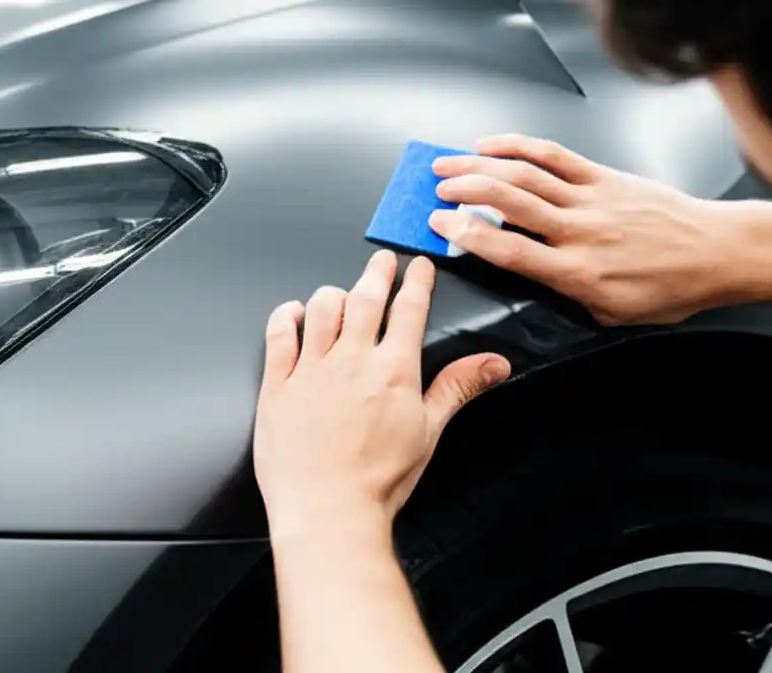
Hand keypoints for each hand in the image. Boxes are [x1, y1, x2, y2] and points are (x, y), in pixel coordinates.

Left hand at [253, 250, 510, 537]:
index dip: (415, 282)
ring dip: (334, 293)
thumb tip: (493, 364)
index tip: (417, 266)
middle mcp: (352, 361)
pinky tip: (293, 312)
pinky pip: (279, 335)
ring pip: (322, 308)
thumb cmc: (377, 482)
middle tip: (382, 259)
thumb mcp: (428, 433)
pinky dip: (287, 316)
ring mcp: (311, 370)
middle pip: (365, 298)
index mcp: (394, 371)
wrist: (328, 511)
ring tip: (341, 291)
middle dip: (377, 272)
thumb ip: (457, 389)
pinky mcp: (278, 385)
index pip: (408, 309)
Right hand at [429, 134, 749, 324]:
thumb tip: (533, 282)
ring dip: (479, 166)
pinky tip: (492, 145)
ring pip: (524, 175)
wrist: (717, 254)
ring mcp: (591, 199)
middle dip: (463, 192)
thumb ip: (567, 298)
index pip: (507, 250)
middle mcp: (578, 231)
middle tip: (434, 191)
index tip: (438, 226)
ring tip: (447, 165)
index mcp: (576, 273)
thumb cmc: (668, 289)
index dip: (465, 235)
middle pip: (507, 203)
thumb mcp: (610, 315)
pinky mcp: (604, 177)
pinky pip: (554, 156)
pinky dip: (518, 146)